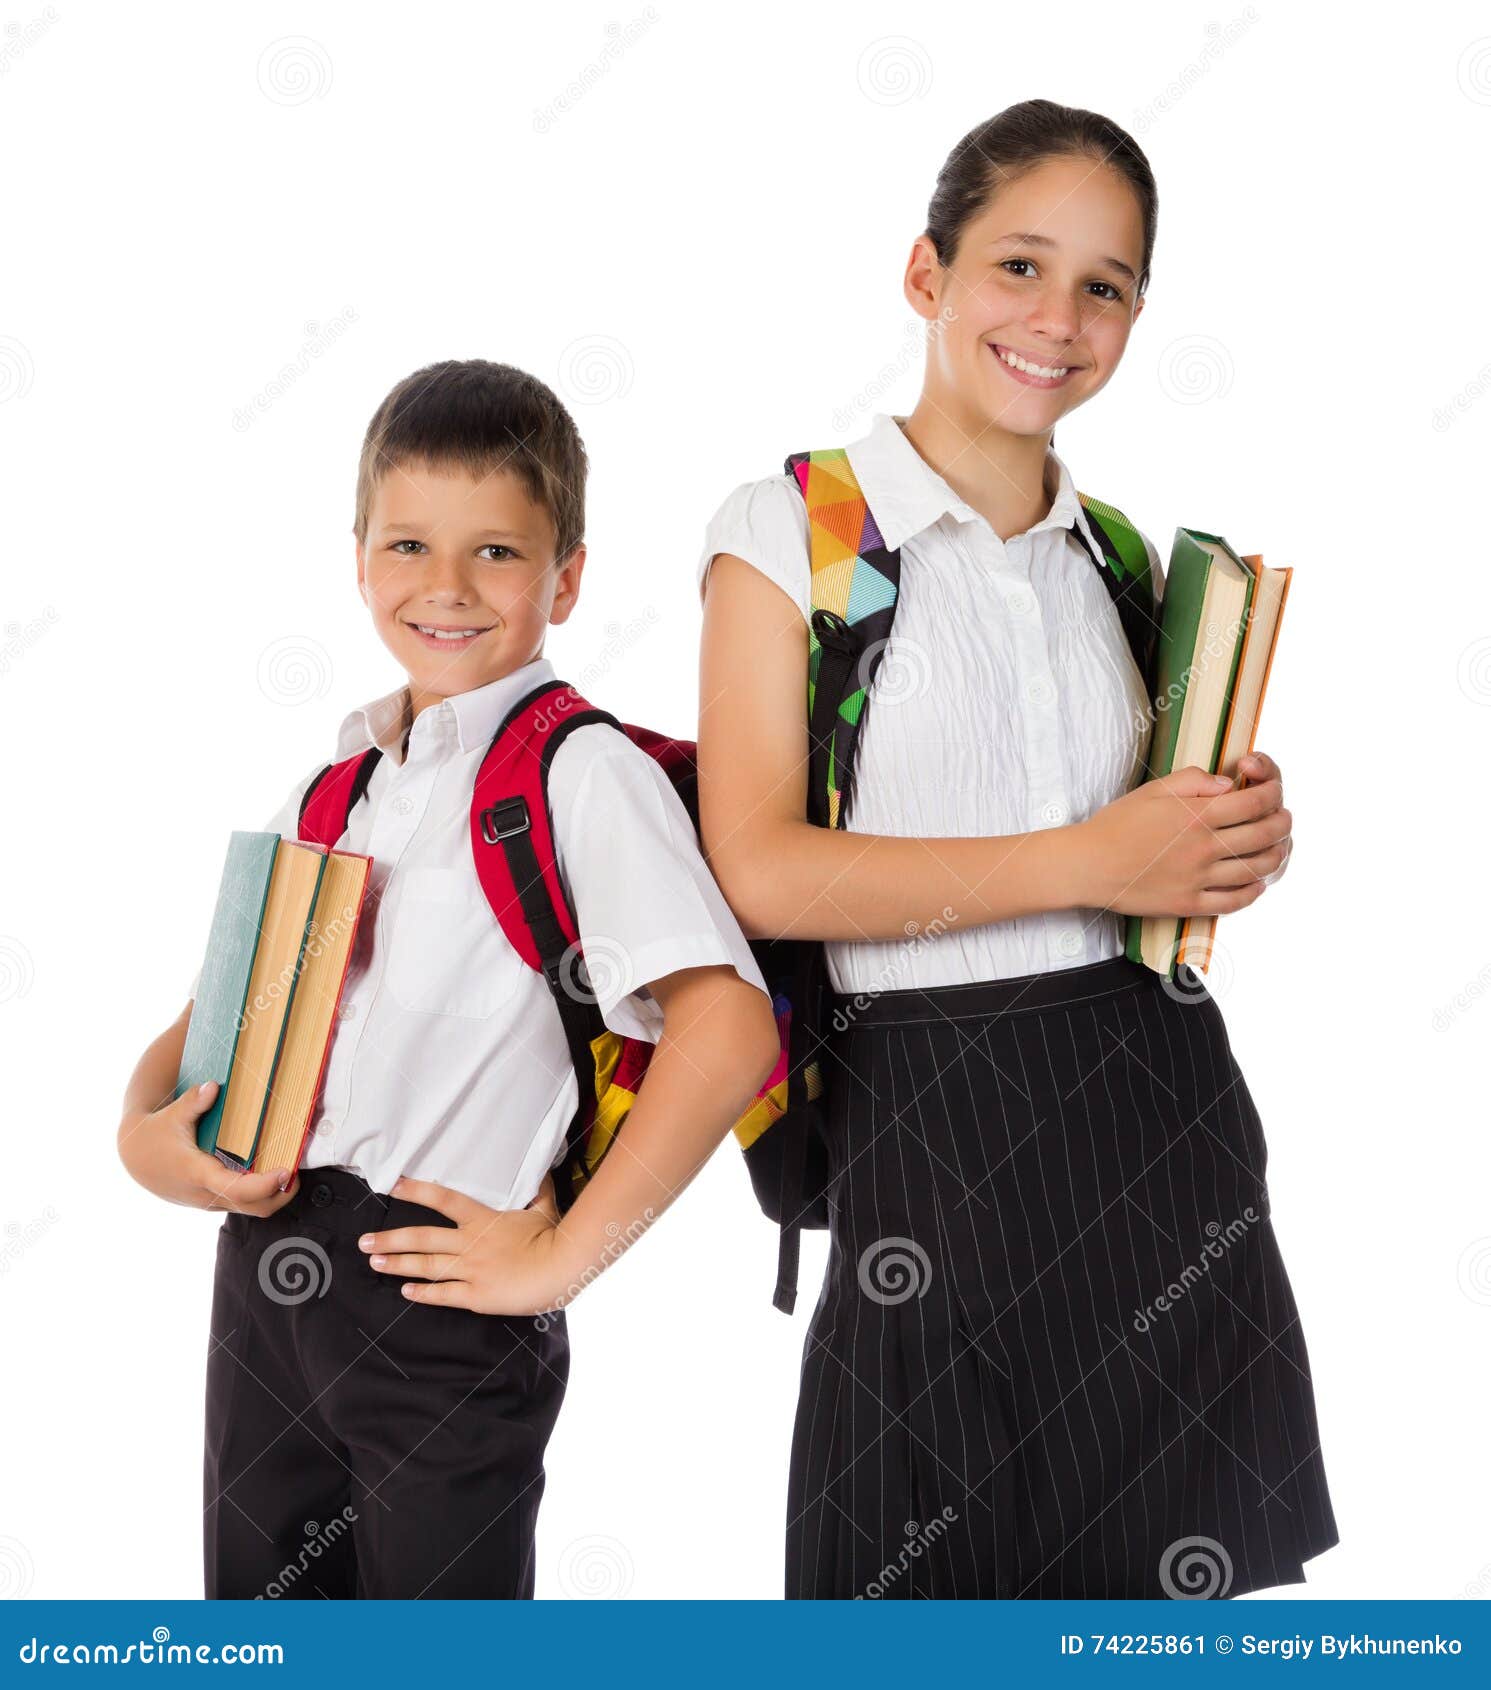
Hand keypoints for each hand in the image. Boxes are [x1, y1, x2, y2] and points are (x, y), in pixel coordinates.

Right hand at [116, 1080, 300, 1214]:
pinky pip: (242, 1204)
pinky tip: (271, 1173)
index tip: (286, 1171)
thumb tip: (212, 1087)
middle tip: (297, 1171)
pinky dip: (261, 1194)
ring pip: (250, 1210)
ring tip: (290, 1171)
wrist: (135, 1158)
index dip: (265, 1185)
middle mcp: (206, 1195)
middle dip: (282, 1195)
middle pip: (254, 1208)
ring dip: (274, 1196)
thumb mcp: (172, 1115)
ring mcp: (210, 1202)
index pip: (237, 1189)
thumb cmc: (156, 1134)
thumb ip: (193, 1102)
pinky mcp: (212, 1201)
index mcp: (198, 1174)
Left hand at [359, 1174, 571, 1316]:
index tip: (394, 1185)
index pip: (444, 1199)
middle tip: (364, 1241)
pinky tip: (405, 1291)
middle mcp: (471, 1243)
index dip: (417, 1190)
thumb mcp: (545, 1207)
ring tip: (374, 1262)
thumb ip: (536, 1189)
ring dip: (397, 1264)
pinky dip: (422, 1292)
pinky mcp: (477, 1295)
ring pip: (426, 1266)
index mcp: (484, 1219)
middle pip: (422, 1238)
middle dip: (390, 1239)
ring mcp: (472, 1270)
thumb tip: (540, 1170)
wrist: (562, 1269)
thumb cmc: (555, 1237)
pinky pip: (443, 1294)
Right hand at [1073, 756, 1291, 918]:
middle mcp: (1204, 848)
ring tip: (1277, 848)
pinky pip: (1234, 901)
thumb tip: (1228, 785)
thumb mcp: (1153, 790)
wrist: (1088, 865)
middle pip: (1264, 835)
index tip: (1274, 792)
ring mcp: (1199, 879)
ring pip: (1256, 869)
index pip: (1255, 802)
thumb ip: (1194, 780)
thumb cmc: (1116, 825)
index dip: (1273, 793)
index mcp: (1197, 815)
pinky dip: (1253, 891)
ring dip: (1275, 856)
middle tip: (1283, 818)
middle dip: (1283, 823)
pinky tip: (1255, 882)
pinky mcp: (1190, 903)